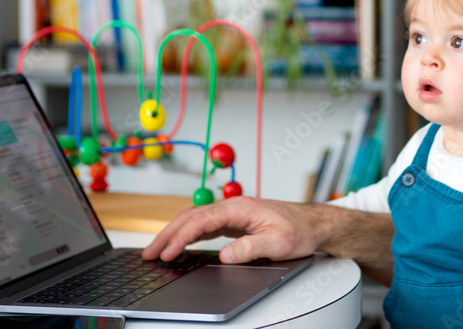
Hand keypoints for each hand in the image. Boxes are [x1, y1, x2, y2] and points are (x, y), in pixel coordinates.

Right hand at [142, 196, 320, 263]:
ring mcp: (232, 214)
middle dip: (168, 234)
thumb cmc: (299, 229)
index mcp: (240, 208)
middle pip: (191, 217)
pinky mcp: (234, 222)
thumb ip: (251, 248)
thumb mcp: (279, 242)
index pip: (201, 221)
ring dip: (174, 234)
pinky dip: (187, 235)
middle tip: (149, 253)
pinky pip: (204, 226)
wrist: (313, 224)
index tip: (167, 253)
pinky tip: (179, 245)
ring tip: (157, 251)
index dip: (180, 237)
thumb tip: (225, 255)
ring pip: (195, 220)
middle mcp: (233, 207)